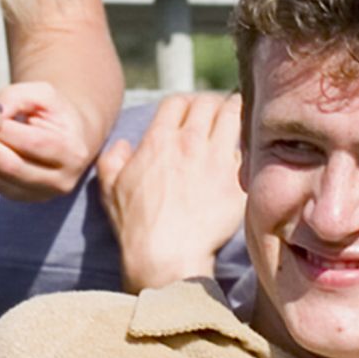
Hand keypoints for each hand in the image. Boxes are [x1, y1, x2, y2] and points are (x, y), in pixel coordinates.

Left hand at [0, 81, 97, 201]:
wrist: (69, 136)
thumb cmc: (54, 110)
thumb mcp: (42, 94)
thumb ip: (17, 97)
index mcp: (72, 152)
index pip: (30, 142)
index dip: (2, 126)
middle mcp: (61, 180)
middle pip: (12, 166)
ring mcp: (42, 194)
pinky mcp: (24, 198)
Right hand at [97, 92, 244, 291]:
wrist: (166, 257)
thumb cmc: (136, 228)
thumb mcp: (109, 190)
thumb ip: (112, 160)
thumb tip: (123, 146)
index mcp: (158, 140)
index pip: (177, 101)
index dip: (184, 105)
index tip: (189, 115)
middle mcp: (189, 142)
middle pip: (208, 102)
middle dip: (211, 106)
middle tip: (215, 118)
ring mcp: (217, 159)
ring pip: (234, 114)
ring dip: (235, 115)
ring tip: (236, 125)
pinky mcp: (238, 179)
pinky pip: (249, 149)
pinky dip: (248, 148)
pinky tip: (247, 156)